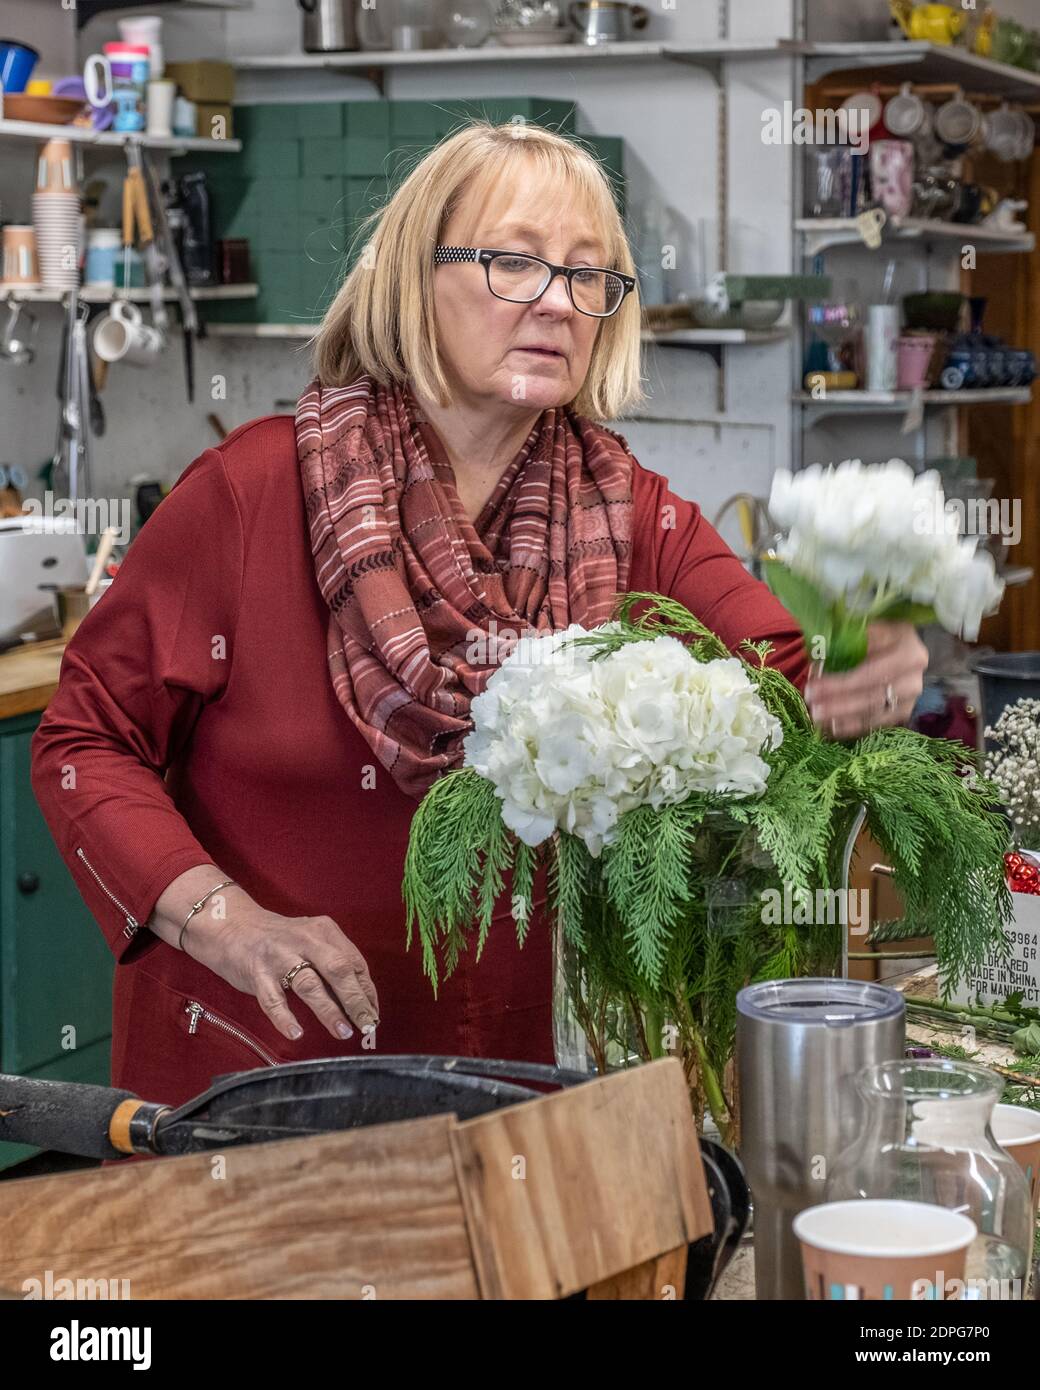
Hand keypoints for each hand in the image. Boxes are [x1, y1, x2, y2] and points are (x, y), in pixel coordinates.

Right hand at [150, 869, 378, 1043]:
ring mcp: (279, 956)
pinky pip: (272, 999)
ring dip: (329, 1010)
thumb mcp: (311, 940)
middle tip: (367, 1025)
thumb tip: (362, 1001)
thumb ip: (334, 963)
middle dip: (356, 1000)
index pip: (354, 962)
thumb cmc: (280, 940)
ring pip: (309, 984)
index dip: (367, 990)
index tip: (374, 1014)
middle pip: (338, 969)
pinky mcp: (256, 972)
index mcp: (324, 930)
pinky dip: (285, 1018)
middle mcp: (304, 940)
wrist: (231, 926)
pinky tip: (296, 1033)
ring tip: (343, 1032)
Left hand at [804, 621, 927, 740]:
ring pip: (873, 712)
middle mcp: (913, 677)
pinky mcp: (901, 713)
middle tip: (813, 704)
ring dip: (842, 716)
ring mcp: (909, 698)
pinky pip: (875, 724)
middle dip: (839, 700)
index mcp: (908, 650)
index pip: (872, 670)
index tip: (814, 682)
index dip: (842, 680)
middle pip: (872, 694)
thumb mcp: (865, 627)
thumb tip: (819, 655)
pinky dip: (851, 727)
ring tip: (817, 716)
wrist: (896, 648)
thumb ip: (845, 639)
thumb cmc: (875, 635)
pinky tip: (830, 728)